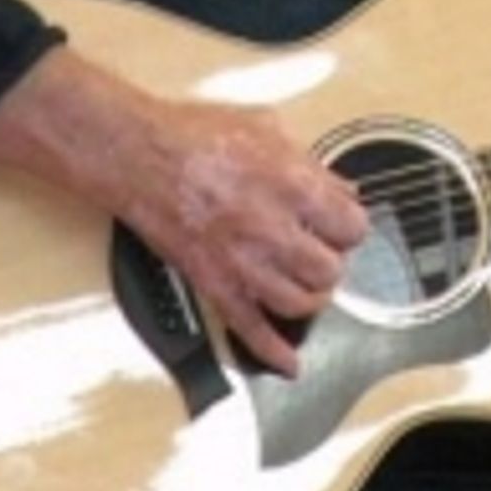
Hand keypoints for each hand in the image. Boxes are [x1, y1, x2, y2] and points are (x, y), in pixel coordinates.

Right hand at [0, 48, 368, 375]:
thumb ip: (310, 163)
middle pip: (329, 270)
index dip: (350, 226)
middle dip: (330, 260)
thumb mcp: (266, 128)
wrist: (138, 156)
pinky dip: (272, 351)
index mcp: (292, 186)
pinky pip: (249, 329)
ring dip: (310, 296)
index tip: (343, 224)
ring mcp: (242, 262)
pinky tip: (289, 362)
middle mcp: (271, 230)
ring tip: (305, 282)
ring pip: (299, 303)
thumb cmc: (194, 135)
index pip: (352, 227)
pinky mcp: (214, 284)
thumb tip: (342, 189)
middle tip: (321, 250)